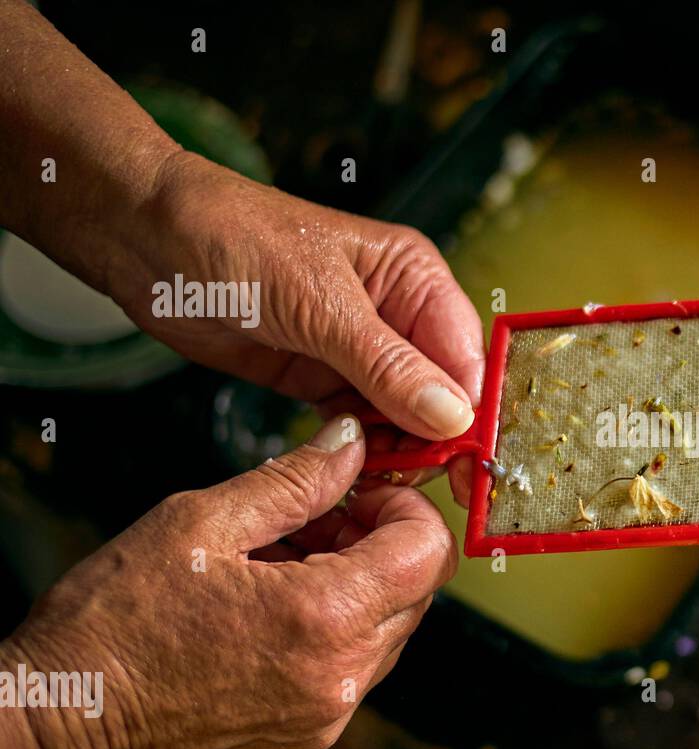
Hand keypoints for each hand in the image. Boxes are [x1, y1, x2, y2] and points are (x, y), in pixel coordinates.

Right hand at [1, 415, 453, 748]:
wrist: (64, 718)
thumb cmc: (115, 623)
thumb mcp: (202, 521)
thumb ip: (296, 480)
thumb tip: (352, 443)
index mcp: (323, 617)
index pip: (430, 552)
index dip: (406, 510)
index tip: (363, 496)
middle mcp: (337, 680)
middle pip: (415, 595)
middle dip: (378, 548)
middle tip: (311, 528)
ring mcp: (324, 722)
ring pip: (385, 638)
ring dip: (354, 595)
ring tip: (278, 574)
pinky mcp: (305, 748)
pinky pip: (348, 682)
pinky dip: (328, 645)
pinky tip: (268, 624)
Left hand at [115, 151, 484, 500]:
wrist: (146, 240)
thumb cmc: (232, 238)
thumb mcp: (320, 306)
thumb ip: (389, 367)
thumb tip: (452, 415)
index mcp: (414, 277)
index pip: (465, 354)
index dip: (472, 411)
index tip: (470, 461)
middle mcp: (395, 314)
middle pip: (442, 391)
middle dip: (438, 436)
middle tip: (430, 480)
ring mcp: (358, 349)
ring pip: (404, 414)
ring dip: (401, 448)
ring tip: (389, 477)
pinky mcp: (322, 377)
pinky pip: (361, 423)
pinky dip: (364, 449)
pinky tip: (360, 469)